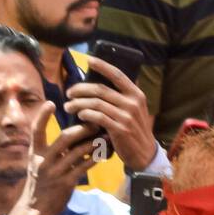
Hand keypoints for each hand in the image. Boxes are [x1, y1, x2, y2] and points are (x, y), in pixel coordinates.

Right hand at [9, 105, 96, 214]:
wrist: (36, 208)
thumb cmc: (41, 182)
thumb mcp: (39, 163)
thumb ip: (51, 150)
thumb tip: (71, 134)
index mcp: (35, 153)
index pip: (36, 130)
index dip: (43, 116)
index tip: (51, 103)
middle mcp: (44, 161)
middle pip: (64, 138)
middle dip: (81, 129)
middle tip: (94, 121)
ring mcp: (55, 172)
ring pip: (77, 152)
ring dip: (93, 142)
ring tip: (104, 135)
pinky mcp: (66, 183)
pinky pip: (83, 167)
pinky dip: (94, 158)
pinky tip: (103, 152)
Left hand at [65, 56, 159, 173]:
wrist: (144, 154)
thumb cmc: (134, 130)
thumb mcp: (134, 110)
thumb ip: (121, 97)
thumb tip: (98, 84)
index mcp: (136, 94)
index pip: (117, 74)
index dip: (102, 65)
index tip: (89, 60)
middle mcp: (133, 103)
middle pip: (101, 89)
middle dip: (81, 89)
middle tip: (69, 93)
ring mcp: (127, 116)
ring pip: (96, 103)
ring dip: (78, 103)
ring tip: (69, 106)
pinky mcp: (120, 129)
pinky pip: (98, 117)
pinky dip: (86, 114)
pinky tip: (80, 115)